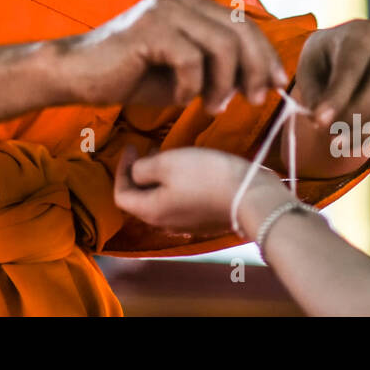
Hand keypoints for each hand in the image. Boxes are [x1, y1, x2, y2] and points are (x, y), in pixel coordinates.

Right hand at [57, 0, 287, 112]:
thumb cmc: (129, 75)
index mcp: (189, 2)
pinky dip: (193, 86)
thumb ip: (217, 70)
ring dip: (224, 84)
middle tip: (255, 100)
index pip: (242, 24)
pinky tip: (183, 99)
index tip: (277, 85)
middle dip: (256, 69)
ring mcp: (165, 9)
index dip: (266, 54)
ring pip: (222, 46)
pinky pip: (192, 60)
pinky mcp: (150, 28)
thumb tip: (257, 81)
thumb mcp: (183, 73)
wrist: (77, 75)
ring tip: (213, 106)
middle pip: (240, 31)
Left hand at [113, 145, 284, 235]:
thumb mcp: (167, 163)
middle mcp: (164, 223)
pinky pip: (179, 202)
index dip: (120, 169)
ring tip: (166, 155)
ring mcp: (185, 223)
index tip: (131, 146)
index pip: (121, 195)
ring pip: (160, 200)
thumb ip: (142, 169)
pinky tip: (187, 170)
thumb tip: (135, 173)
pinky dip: (174, 185)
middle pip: (140, 199)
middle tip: (146, 149)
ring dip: (157, 178)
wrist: (249, 196)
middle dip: (138, 173)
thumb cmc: (204, 175)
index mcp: (150, 211)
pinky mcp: (203, 220)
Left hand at [294, 19, 369, 155]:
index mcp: (362, 34)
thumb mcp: (309, 65)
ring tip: (342, 144)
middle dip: (357, 118)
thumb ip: (312, 92)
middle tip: (331, 136)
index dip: (337, 97)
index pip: (353, 66)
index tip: (319, 122)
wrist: (347, 54)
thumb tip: (321, 122)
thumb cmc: (325, 59)